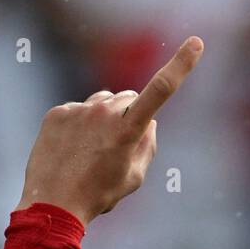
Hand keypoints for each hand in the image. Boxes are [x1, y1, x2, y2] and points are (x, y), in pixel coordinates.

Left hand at [14, 35, 204, 225]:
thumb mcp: (133, 178)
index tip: (196, 43)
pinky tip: (71, 151)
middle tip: (119, 147)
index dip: (180, 66)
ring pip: (102, 103)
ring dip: (104, 119)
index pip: (160, 91)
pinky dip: (79, 127)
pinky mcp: (58, 113)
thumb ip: (147, 146)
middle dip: (130, 114)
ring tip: (92, 152)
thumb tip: (150, 123)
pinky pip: (77, 112)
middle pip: (128, 98)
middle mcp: (104, 113)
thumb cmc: (98, 195)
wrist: (52, 206)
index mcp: (129, 130)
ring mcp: (78, 110)